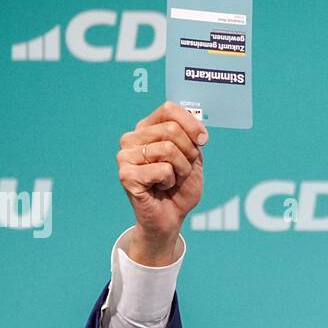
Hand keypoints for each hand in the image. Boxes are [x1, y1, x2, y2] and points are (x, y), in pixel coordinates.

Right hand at [116, 101, 209, 264]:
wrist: (170, 218)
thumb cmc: (180, 188)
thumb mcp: (193, 157)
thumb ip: (192, 137)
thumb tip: (197, 130)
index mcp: (146, 129)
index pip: (169, 109)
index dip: (191, 125)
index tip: (202, 141)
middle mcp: (131, 138)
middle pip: (172, 130)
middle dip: (188, 154)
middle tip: (182, 170)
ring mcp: (125, 156)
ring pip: (169, 149)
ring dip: (181, 169)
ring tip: (171, 180)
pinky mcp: (126, 175)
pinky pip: (162, 169)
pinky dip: (170, 181)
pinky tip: (160, 188)